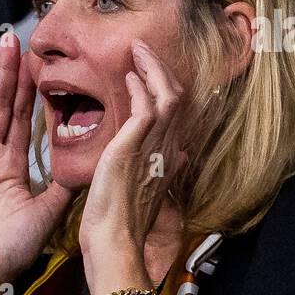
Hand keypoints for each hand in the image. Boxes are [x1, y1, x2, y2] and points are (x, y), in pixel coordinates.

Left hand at [79, 40, 186, 277]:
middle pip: (177, 98)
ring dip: (153, 69)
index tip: (151, 72)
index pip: (176, 115)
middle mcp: (168, 151)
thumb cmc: (122, 227)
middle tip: (144, 50)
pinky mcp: (135, 147)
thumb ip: (160, 172)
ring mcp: (155, 148)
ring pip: (167, 95)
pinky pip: (146, 106)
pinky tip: (130, 75)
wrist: (115, 244)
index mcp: (168, 161)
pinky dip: (141, 86)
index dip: (166, 89)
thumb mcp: (145, 194)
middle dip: (162, 70)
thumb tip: (179, 159)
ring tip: (138, 50)